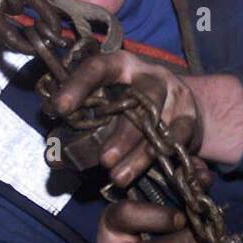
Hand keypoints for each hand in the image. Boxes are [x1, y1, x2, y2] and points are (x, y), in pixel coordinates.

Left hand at [53, 51, 202, 189]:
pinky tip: (152, 172)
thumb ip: (80, 130)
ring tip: (119, 177)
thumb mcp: (106, 110)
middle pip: (142, 99)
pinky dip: (165, 156)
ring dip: (140, 153)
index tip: (60, 107)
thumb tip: (53, 160)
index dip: (79, 85)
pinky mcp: (189, 118)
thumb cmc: (131, 109)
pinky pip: (178, 138)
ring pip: (160, 124)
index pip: (98, 67)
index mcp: (121, 65)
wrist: (178, 107)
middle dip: (123, 133)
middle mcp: (150, 75)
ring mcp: (174, 95)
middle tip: (104, 160)